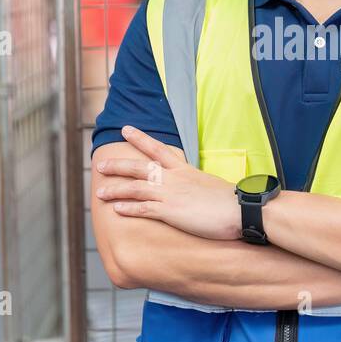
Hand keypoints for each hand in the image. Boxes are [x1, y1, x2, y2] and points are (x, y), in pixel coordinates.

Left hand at [94, 126, 242, 240]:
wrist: (241, 210)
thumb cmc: (231, 201)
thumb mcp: (210, 184)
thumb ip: (196, 183)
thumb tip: (194, 187)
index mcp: (184, 170)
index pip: (158, 149)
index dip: (140, 138)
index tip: (126, 129)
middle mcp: (174, 179)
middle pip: (140, 167)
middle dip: (118, 166)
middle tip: (101, 164)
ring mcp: (171, 194)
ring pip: (136, 188)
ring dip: (116, 189)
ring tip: (99, 191)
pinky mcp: (171, 211)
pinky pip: (144, 209)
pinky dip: (129, 208)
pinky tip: (116, 209)